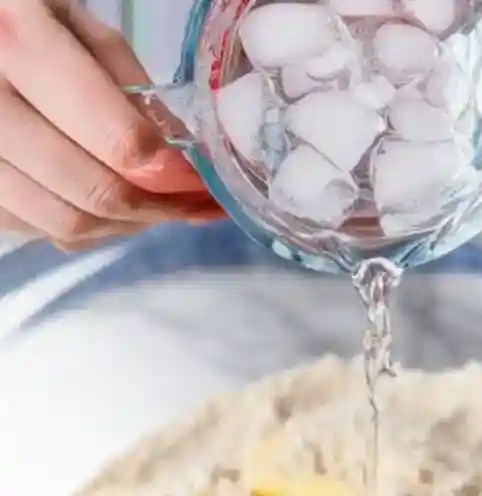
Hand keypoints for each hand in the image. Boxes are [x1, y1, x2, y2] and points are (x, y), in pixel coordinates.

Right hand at [0, 0, 221, 249]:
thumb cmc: (25, 22)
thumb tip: (184, 159)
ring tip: (158, 204)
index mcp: (21, 46)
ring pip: (69, 224)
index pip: (118, 141)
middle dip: (160, 206)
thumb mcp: (81, 31)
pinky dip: (87, 226)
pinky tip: (108, 202)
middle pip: (97, 193)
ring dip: (127, 223)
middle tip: (194, 202)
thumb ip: (133, 90)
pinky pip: (40, 230)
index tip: (202, 180)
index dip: (173, 173)